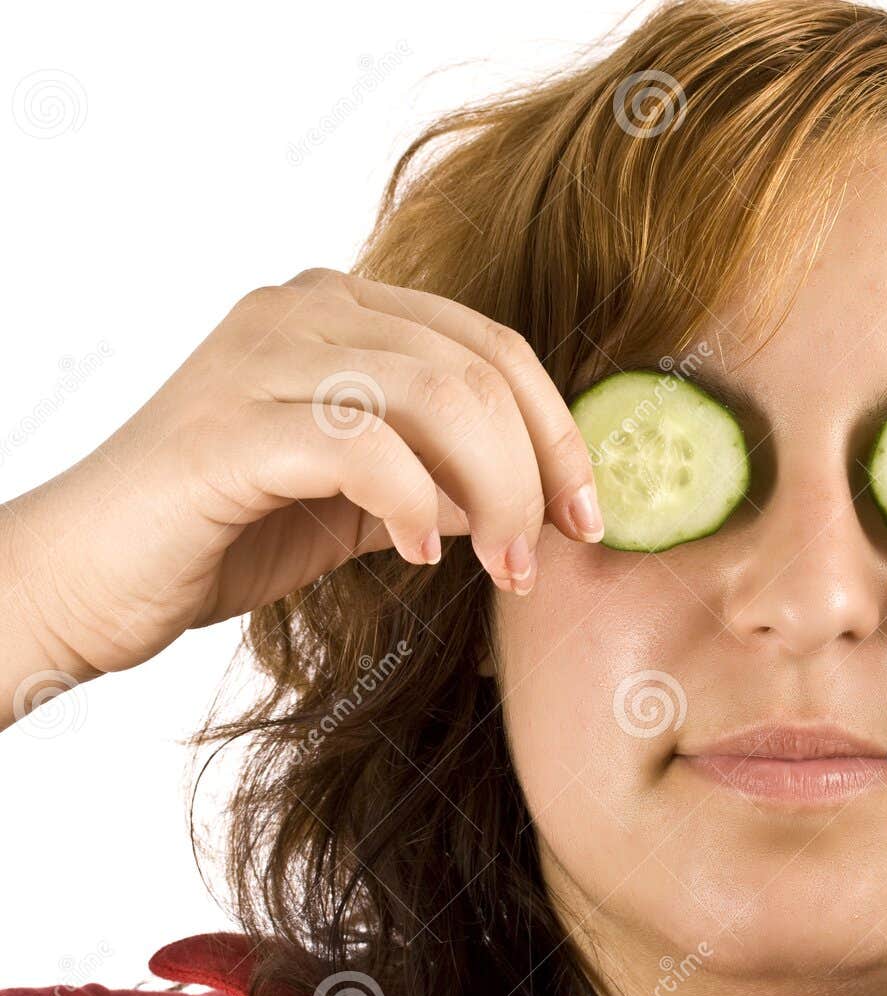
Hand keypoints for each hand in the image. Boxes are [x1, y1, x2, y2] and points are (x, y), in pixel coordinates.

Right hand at [4, 267, 601, 684]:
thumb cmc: (221, 533)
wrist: (84, 579)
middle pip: (477, 366)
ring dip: (492, 492)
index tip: (585, 513)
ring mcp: (263, 354)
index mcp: (342, 310)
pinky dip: (412, 503)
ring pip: (437, 394)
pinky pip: (363, 444)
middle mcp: (305, 308)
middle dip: (535, 470)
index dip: (557, 429)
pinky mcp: (230, 423)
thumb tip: (531, 500)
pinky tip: (416, 557)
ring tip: (500, 566)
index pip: (491, 345)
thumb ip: (441, 483)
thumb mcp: (360, 503)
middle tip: (542, 556)